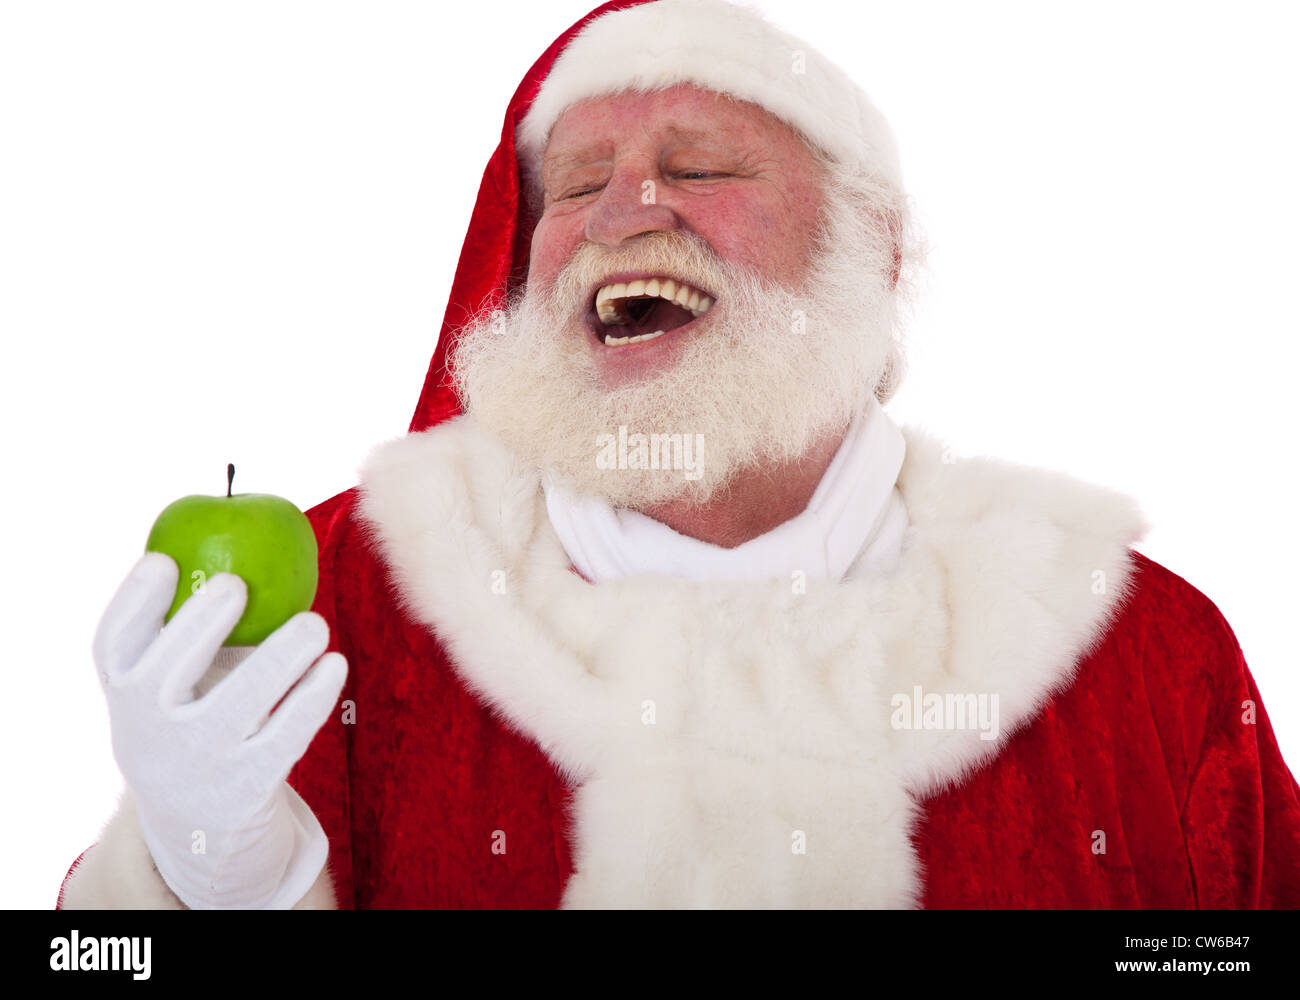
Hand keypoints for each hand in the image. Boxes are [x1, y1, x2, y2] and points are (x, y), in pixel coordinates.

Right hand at [92, 551, 346, 907]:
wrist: (199, 817)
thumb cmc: (192, 714)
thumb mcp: (169, 680)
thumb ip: (186, 625)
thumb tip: (234, 532)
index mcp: (125, 694)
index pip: (113, 647)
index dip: (132, 602)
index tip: (164, 560)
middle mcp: (151, 732)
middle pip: (167, 675)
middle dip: (198, 627)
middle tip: (236, 583)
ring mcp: (199, 762)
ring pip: (237, 707)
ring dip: (278, 660)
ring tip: (313, 623)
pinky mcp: (247, 785)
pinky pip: (285, 736)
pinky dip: (312, 698)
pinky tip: (334, 664)